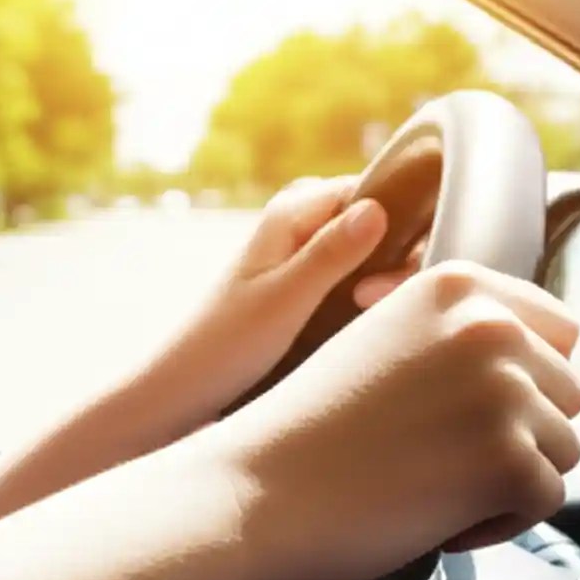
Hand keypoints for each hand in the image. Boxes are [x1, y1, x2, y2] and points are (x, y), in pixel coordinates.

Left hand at [148, 176, 419, 432]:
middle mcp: (297, 221)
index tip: (389, 281)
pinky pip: (350, 274)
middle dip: (395, 257)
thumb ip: (331, 254)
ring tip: (363, 315)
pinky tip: (360, 323)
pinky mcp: (300, 284)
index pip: (373, 191)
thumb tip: (379, 209)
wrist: (181, 388)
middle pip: (375, 219)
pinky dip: (363, 295)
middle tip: (372, 304)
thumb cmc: (226, 345)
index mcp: (292, 210)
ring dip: (380, 281)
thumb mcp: (286, 300)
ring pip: (366, 250)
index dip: (398, 228)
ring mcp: (298, 252)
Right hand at [203, 261, 579, 579]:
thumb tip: (536, 360)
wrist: (258, 490)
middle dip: (521, 432)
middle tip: (448, 458)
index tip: (476, 411)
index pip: (558, 329)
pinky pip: (547, 499)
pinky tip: (437, 518)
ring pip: (563, 447)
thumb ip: (456, 337)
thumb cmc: (309, 431)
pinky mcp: (508, 458)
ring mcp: (503, 390)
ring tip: (438, 487)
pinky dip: (499, 523)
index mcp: (456, 286)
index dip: (527, 380)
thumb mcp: (385, 342)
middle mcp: (489, 325)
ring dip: (510, 479)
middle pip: (567, 390)